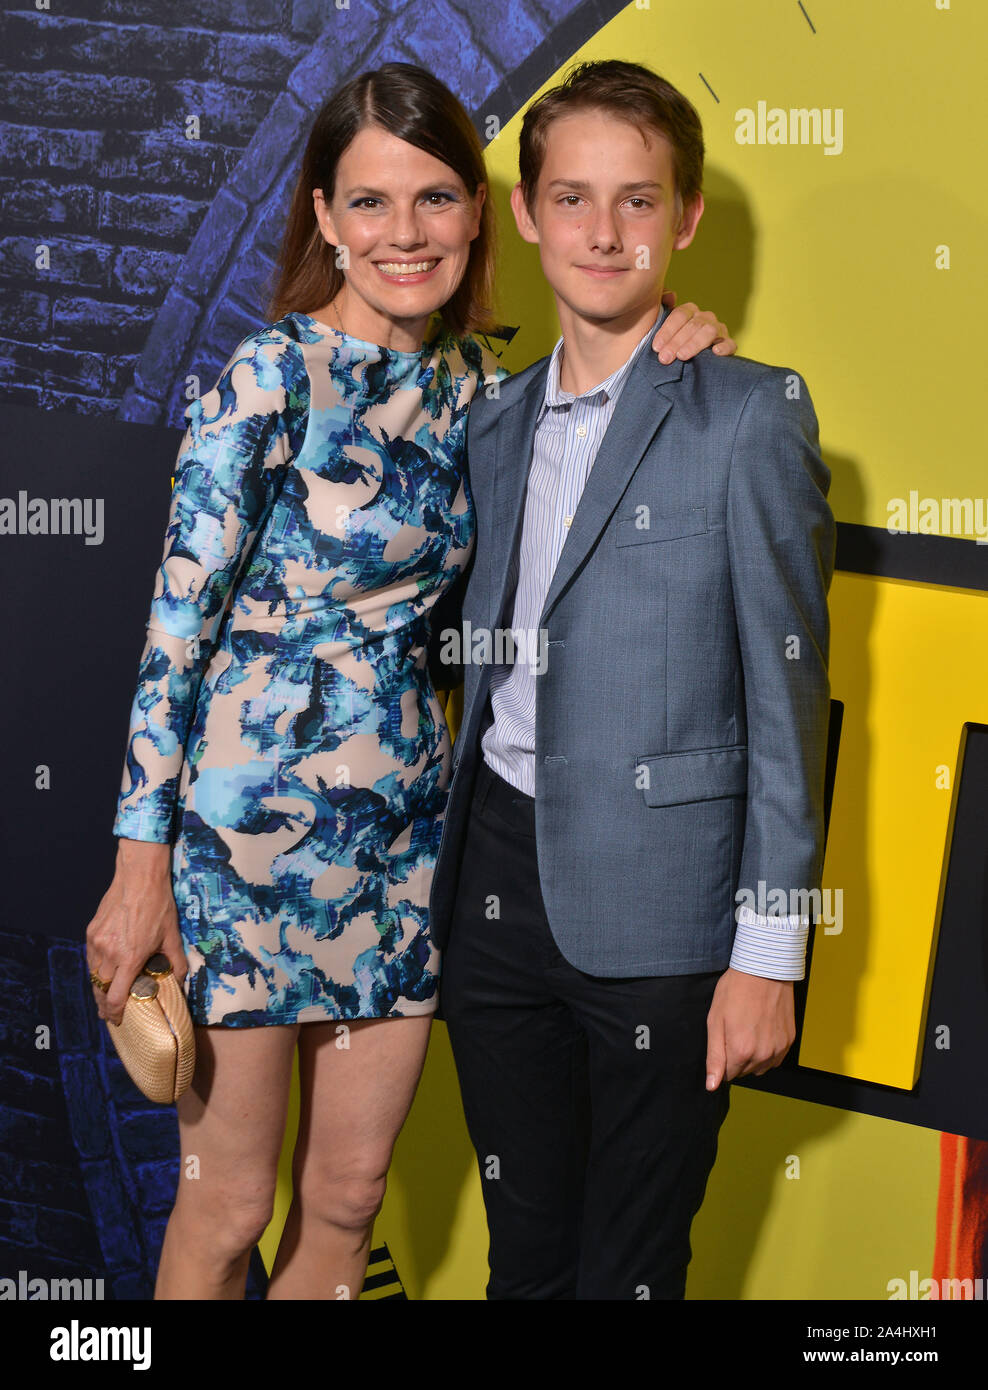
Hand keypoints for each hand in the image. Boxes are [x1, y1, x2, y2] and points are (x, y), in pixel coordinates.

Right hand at [86, 839, 187, 1026]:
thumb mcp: (172, 937)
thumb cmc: (158, 906)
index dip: (114, 1013)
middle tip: (110, 1014)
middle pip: (99, 990)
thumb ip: (176, 963)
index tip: (117, 1020)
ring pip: (92, 974)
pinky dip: (96, 968)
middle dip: (103, 1005)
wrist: (139, 877)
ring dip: (99, 987)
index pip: (114, 997)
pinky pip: (90, 958)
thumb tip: (180, 983)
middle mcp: (109, 953)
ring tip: (106, 995)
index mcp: (130, 958)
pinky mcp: (91, 932)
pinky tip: (105, 971)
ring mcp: (97, 942)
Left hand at [655, 289, 736, 363]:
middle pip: (692, 325)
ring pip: (709, 331)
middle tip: (665, 357)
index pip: (680, 315)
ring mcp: (718, 330)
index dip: (667, 331)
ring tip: (682, 356)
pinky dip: (724, 347)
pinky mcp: (728, 344)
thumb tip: (670, 296)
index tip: (656, 347)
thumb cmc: (673, 342)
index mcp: (690, 311)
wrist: (686, 357)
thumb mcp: (663, 326)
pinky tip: (715, 352)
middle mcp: (705, 317)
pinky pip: (729, 344)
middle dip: (676, 342)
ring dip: (694, 344)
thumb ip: (663, 304)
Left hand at [704, 967, 795, 1089]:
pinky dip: (768, 1050)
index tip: (724, 1039)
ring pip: (761, 1067)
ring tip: (749, 1029)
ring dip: (753, 1056)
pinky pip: (776, 1058)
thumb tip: (712, 1085)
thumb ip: (714, 1057)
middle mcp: (763, 1055)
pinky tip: (762, 1030)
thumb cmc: (736, 991)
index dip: (723, 1058)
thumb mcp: (715, 1021)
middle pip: (744, 1072)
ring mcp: (779, 1049)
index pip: (728, 1075)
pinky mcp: (790, 1040)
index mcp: (741, 1051)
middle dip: (737, 1057)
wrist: (764, 970)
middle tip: (735, 1030)